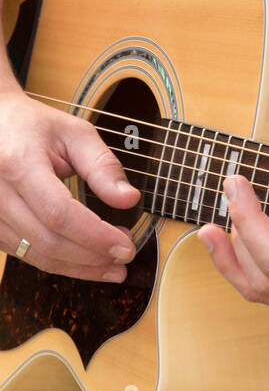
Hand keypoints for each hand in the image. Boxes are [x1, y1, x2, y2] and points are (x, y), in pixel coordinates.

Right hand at [0, 87, 138, 278]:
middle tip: (124, 256)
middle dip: (91, 257)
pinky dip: (56, 260)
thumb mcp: (73, 133)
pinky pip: (24, 252)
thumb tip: (128, 199)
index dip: (95, 236)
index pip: (59, 213)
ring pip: (34, 253)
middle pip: (47, 240)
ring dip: (76, 265)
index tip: (125, 246)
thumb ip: (101, 165)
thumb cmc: (31, 125)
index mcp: (18, 162)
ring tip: (109, 264)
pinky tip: (81, 259)